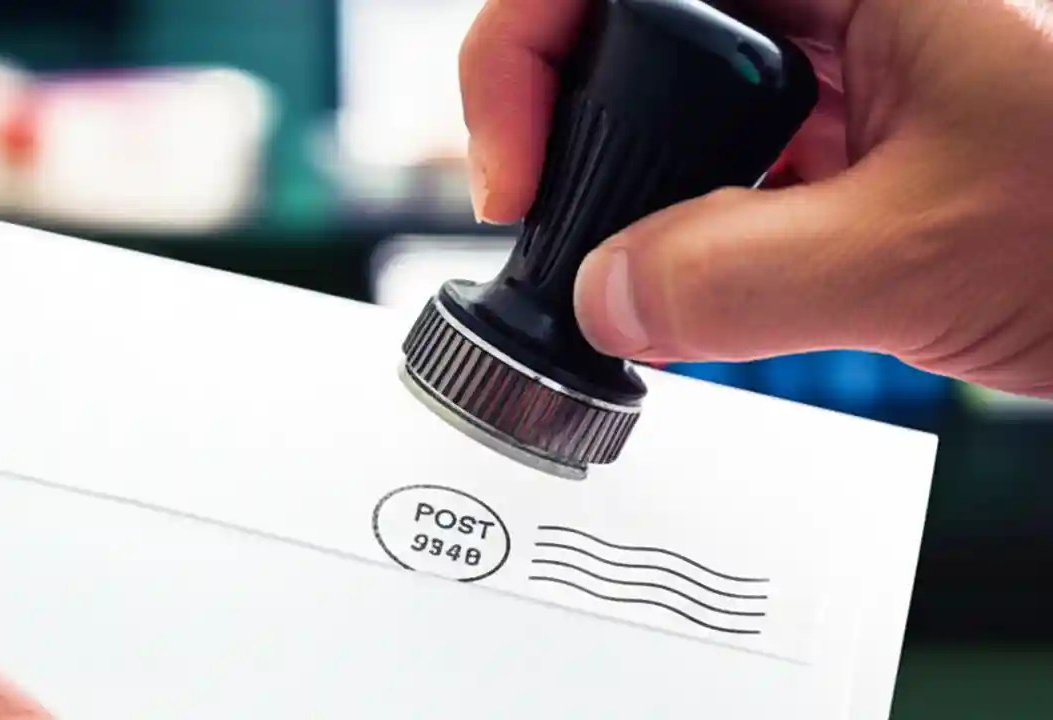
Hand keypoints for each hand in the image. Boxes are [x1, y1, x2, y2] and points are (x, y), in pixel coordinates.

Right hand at [461, 0, 1052, 397]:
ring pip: (666, 103)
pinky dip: (683, 227)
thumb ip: (744, 276)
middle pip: (623, 31)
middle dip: (566, 129)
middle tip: (551, 227)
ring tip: (618, 265)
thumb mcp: (927, 245)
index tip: (516, 168)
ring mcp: (835, 62)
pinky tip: (690, 279)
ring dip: (624, 188)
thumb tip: (606, 296)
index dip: (527, 53)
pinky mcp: (842, 132)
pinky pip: (719, 164)